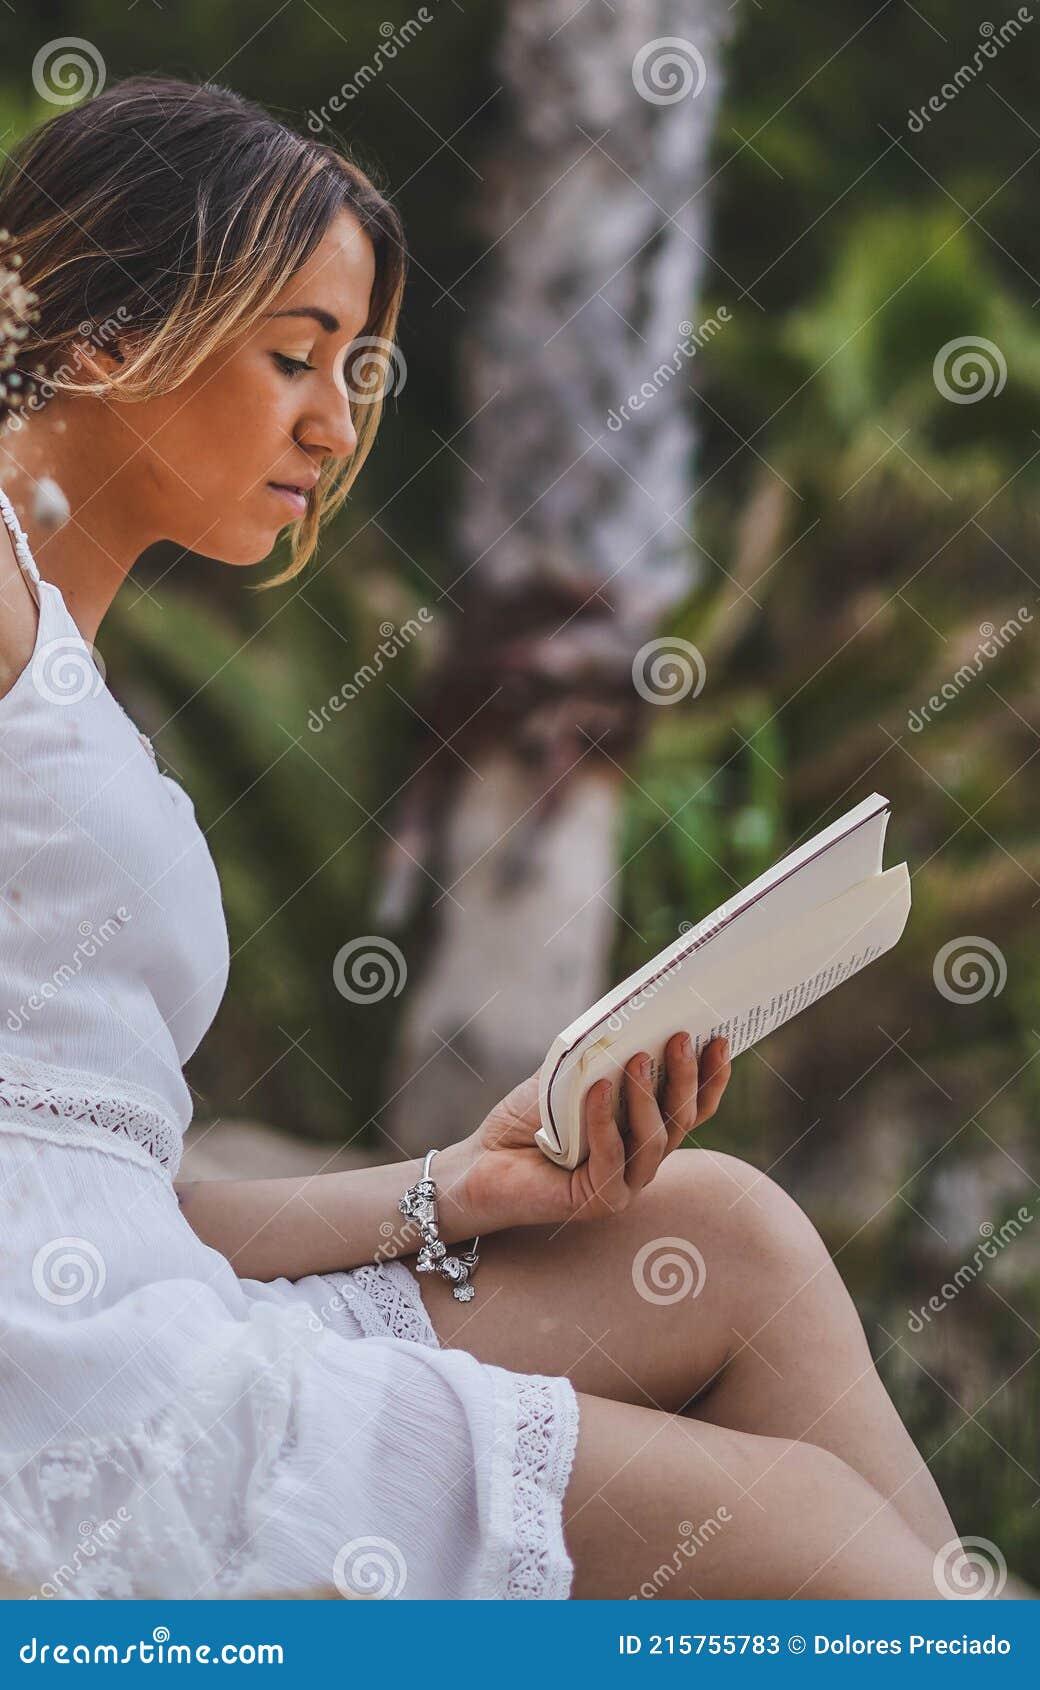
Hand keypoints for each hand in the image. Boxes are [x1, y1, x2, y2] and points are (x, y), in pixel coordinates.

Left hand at [449, 1032, 731, 1234]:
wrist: (481, 1161)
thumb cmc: (527, 1118)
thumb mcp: (570, 1078)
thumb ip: (602, 1059)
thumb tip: (636, 1021)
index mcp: (644, 1130)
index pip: (691, 1107)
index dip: (710, 1077)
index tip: (718, 1038)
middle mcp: (642, 1160)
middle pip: (681, 1121)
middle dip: (685, 1078)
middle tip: (680, 1038)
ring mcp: (624, 1184)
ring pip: (654, 1142)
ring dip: (647, 1097)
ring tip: (637, 1059)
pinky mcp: (596, 1201)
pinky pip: (611, 1159)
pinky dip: (604, 1121)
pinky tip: (596, 1091)